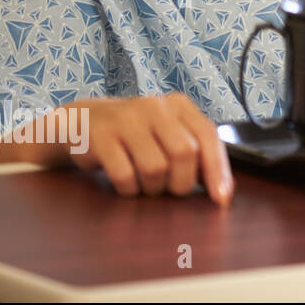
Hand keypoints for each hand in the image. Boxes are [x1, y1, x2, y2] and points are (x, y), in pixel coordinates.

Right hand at [0, 94, 233, 204]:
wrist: (82, 122)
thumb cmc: (136, 135)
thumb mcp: (167, 134)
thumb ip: (196, 153)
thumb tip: (222, 190)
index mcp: (179, 105)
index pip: (208, 136)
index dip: (217, 170)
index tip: (221, 199)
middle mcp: (155, 106)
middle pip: (185, 153)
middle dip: (182, 183)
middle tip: (171, 191)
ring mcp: (126, 119)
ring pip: (155, 168)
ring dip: (154, 189)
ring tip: (146, 185)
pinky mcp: (100, 136)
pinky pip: (125, 175)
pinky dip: (130, 190)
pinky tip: (127, 185)